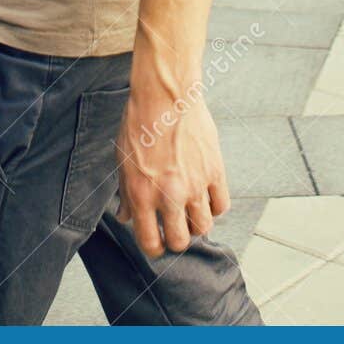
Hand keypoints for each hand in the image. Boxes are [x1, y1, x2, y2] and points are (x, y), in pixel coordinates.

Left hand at [114, 86, 229, 256]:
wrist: (165, 95)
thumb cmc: (139, 123)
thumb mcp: (122, 158)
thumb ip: (125, 192)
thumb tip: (126, 217)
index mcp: (141, 193)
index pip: (150, 242)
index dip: (154, 248)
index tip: (156, 243)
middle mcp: (169, 194)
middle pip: (180, 241)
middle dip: (176, 240)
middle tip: (174, 228)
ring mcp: (194, 185)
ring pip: (204, 227)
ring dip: (196, 224)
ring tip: (190, 211)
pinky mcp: (215, 172)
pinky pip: (221, 206)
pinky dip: (215, 207)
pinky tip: (205, 197)